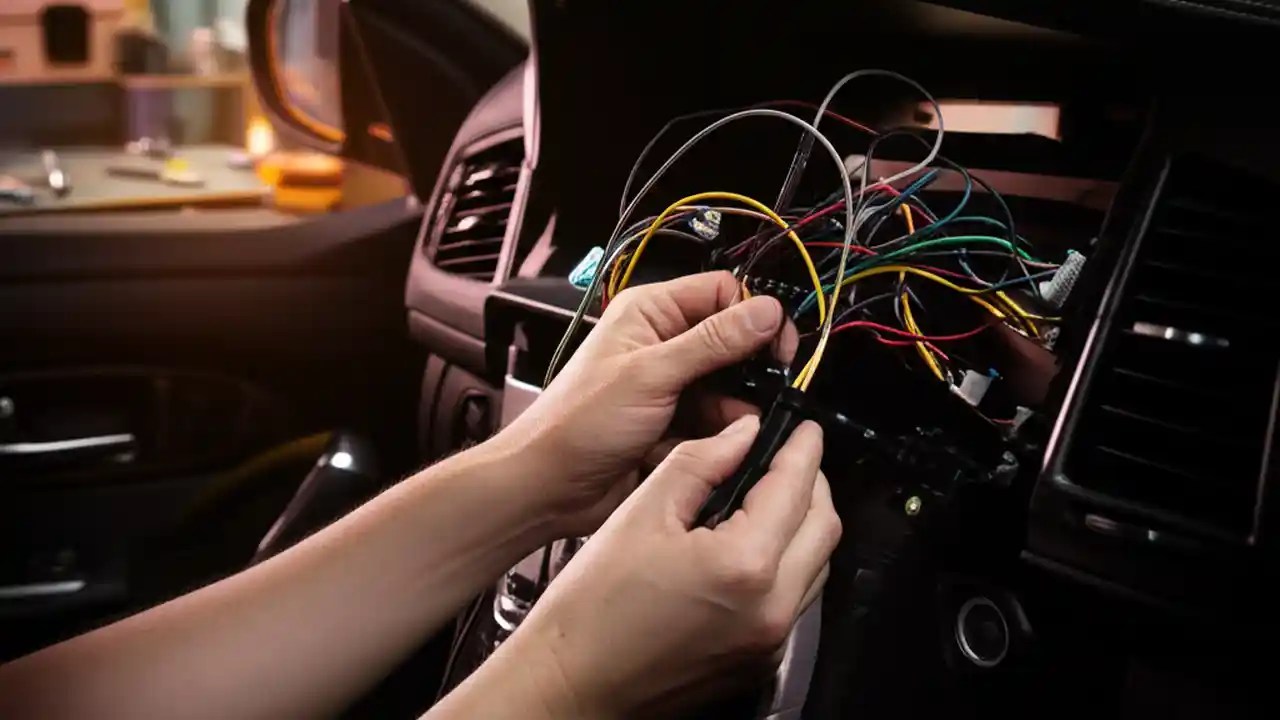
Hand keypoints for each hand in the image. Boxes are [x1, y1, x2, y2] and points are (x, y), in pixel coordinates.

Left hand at [498, 271, 795, 536]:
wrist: (549, 487)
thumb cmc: (581, 422)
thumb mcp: (651, 374)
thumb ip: (713, 342)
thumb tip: (767, 310)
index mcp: (652, 313)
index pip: (722, 293)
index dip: (755, 314)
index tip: (780, 347)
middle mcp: (665, 343)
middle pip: (733, 342)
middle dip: (751, 369)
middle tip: (769, 393)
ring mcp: (672, 387)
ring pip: (731, 387)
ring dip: (738, 409)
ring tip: (731, 430)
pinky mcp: (677, 425)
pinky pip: (718, 423)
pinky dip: (723, 435)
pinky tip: (717, 449)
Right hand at [498, 415, 840, 717]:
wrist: (572, 683)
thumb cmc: (593, 609)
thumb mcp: (641, 513)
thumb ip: (699, 463)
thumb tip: (741, 435)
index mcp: (744, 565)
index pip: (796, 487)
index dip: (802, 447)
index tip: (801, 427)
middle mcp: (771, 609)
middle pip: (824, 526)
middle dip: (811, 482)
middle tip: (785, 456)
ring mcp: (770, 642)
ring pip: (816, 564)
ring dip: (802, 524)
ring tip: (766, 498)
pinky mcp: (760, 660)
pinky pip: (795, 598)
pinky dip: (787, 563)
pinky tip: (752, 546)